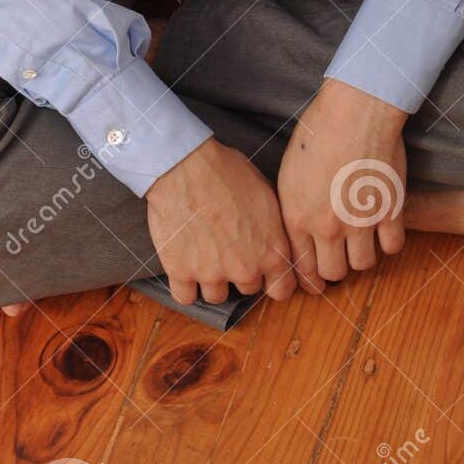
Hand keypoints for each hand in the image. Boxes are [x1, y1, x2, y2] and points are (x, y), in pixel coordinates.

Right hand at [145, 137, 297, 306]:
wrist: (186, 166)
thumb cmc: (227, 172)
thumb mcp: (266, 193)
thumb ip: (274, 227)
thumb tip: (274, 238)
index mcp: (271, 251)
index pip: (282, 290)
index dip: (274, 282)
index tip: (265, 275)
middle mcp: (245, 269)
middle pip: (247, 289)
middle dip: (240, 272)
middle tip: (228, 249)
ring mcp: (212, 274)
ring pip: (217, 295)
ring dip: (212, 280)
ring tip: (204, 253)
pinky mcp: (181, 272)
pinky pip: (185, 297)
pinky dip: (185, 286)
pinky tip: (185, 267)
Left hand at [277, 78, 407, 292]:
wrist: (354, 111)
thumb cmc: (317, 133)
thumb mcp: (289, 174)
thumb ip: (293, 210)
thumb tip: (298, 235)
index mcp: (298, 217)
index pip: (302, 268)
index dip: (309, 279)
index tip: (316, 281)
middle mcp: (328, 226)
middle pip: (334, 273)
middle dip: (336, 268)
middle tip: (340, 257)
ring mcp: (361, 221)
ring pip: (364, 265)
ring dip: (363, 255)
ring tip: (362, 240)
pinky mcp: (390, 211)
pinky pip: (392, 247)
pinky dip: (388, 241)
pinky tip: (383, 227)